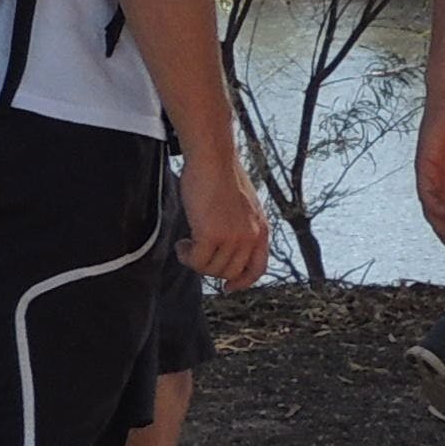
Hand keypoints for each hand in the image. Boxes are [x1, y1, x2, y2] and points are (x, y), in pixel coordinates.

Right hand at [179, 152, 270, 288]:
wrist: (213, 158)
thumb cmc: (222, 175)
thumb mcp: (243, 206)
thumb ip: (242, 227)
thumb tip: (226, 248)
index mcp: (262, 229)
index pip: (258, 268)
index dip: (243, 282)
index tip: (228, 287)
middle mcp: (251, 236)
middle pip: (229, 272)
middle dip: (210, 267)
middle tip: (196, 251)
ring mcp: (233, 237)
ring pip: (211, 270)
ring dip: (195, 260)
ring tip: (187, 243)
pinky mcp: (212, 235)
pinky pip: (196, 261)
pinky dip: (186, 256)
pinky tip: (182, 243)